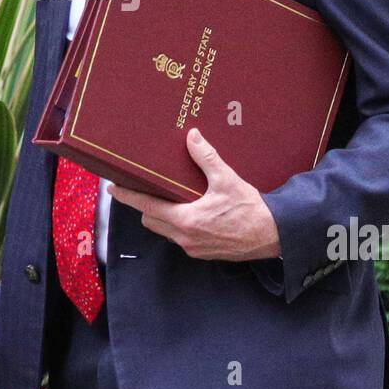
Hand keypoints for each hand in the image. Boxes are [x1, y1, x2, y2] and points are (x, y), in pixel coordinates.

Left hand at [107, 127, 281, 261]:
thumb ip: (206, 158)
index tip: (114, 189)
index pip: (147, 206)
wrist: (273, 236)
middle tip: (145, 189)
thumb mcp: (226, 179)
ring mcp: (193, 248)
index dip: (128, 197)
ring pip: (165, 230)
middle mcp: (184, 237)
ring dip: (162, 216)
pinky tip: (190, 212)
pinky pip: (181, 238)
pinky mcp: (204, 252)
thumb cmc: (250, 209)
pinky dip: (178, 225)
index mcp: (185, 220)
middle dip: (145, 205)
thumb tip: (192, 137)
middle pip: (151, 220)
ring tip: (168, 198)